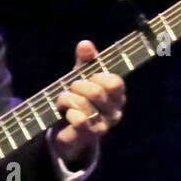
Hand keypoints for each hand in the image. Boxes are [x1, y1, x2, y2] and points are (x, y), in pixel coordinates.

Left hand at [52, 39, 126, 165]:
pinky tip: (66, 114)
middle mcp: (115, 112)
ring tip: (63, 102)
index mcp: (117, 95)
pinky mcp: (89, 136)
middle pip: (96, 91)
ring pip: (83, 104)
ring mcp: (103, 126)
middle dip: (76, 86)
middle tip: (70, 90)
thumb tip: (85, 44)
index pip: (113, 81)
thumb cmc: (78, 101)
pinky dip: (67, 112)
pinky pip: (79, 119)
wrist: (66, 132)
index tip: (87, 78)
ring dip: (67, 99)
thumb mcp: (81, 78)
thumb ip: (85, 61)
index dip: (96, 76)